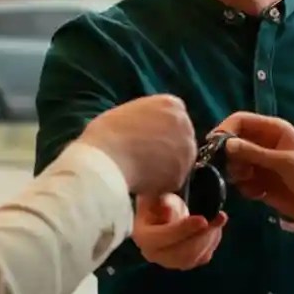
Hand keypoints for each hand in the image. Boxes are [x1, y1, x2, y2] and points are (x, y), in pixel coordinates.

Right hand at [78, 94, 194, 194]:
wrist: (106, 159)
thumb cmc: (107, 134)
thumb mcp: (128, 113)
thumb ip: (145, 120)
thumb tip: (144, 132)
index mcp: (171, 105)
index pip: (174, 119)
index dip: (160, 133)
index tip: (147, 142)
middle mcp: (185, 125)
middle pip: (181, 141)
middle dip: (166, 152)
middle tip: (144, 161)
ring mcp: (186, 151)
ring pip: (178, 164)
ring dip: (163, 171)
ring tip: (139, 174)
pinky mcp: (181, 175)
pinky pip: (171, 184)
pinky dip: (158, 188)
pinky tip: (141, 186)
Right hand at [131, 193, 226, 269]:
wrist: (158, 211)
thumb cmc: (154, 200)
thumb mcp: (154, 193)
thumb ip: (159, 198)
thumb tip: (168, 207)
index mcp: (143, 236)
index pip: (162, 238)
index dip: (183, 230)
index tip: (202, 220)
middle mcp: (154, 254)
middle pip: (181, 253)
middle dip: (203, 235)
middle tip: (219, 217)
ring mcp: (170, 261)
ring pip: (194, 258)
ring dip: (210, 238)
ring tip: (219, 217)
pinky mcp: (185, 262)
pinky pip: (202, 257)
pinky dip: (212, 242)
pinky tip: (216, 226)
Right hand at [214, 112, 293, 221]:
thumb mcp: (283, 161)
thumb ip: (254, 152)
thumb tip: (227, 144)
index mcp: (272, 130)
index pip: (241, 121)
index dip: (226, 129)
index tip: (214, 143)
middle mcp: (263, 143)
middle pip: (233, 143)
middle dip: (231, 157)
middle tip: (238, 170)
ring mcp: (260, 163)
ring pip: (235, 163)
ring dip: (238, 174)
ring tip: (251, 183)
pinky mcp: (259, 181)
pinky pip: (242, 181)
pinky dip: (246, 188)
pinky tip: (259, 194)